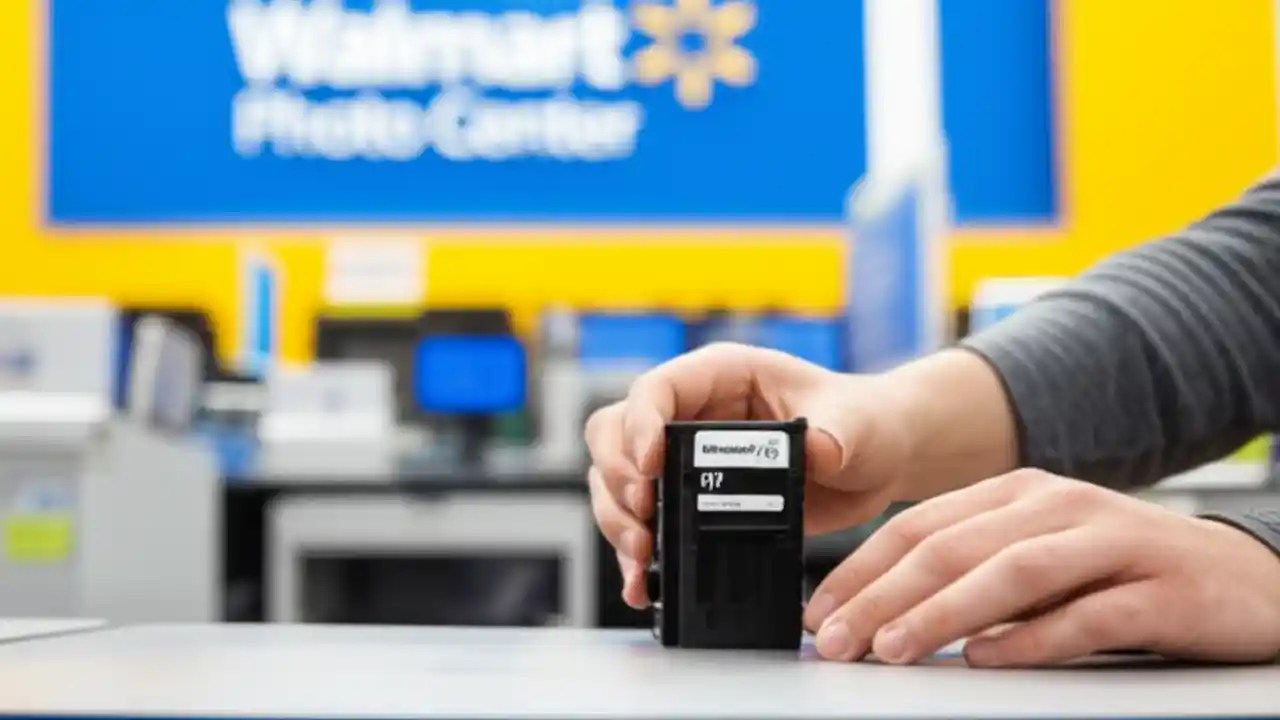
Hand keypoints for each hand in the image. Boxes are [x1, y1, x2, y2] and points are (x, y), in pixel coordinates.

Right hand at [584, 343, 919, 607]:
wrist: (876, 462)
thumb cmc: (864, 421)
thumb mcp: (856, 422)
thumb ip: (837, 433)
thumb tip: (816, 450)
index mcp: (721, 376)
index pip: (656, 389)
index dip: (640, 425)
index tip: (650, 467)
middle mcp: (691, 413)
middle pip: (615, 434)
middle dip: (617, 478)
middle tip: (643, 515)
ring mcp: (684, 459)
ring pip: (616, 481)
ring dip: (618, 520)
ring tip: (642, 557)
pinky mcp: (691, 502)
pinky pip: (643, 522)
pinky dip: (635, 555)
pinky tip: (642, 582)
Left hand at [806, 469, 1279, 666]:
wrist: (1243, 576)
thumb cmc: (1123, 570)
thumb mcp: (1038, 558)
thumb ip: (972, 574)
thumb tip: (882, 614)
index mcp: (1018, 493)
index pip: (920, 526)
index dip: (861, 569)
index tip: (818, 613)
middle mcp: (1058, 505)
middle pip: (952, 547)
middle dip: (882, 596)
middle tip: (836, 640)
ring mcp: (1111, 541)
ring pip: (1009, 573)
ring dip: (941, 613)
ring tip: (891, 648)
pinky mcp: (1159, 587)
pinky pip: (1087, 613)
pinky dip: (1032, 638)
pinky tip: (987, 660)